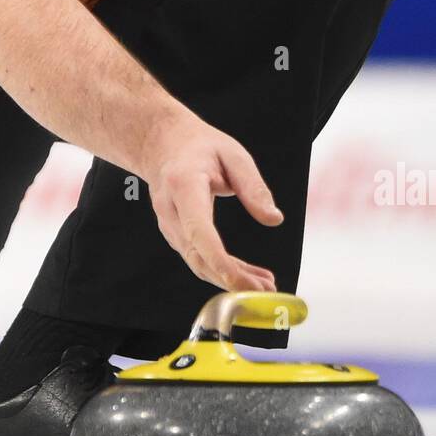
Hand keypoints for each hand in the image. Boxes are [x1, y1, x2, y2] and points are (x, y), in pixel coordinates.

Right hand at [141, 111, 281, 291]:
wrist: (162, 143)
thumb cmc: (199, 146)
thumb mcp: (233, 154)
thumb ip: (253, 187)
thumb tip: (274, 219)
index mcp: (183, 185)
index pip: (198, 230)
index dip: (218, 259)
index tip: (240, 280)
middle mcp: (171, 210)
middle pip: (198, 255)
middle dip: (231, 279)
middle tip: (265, 291)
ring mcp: (169, 225)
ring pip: (198, 262)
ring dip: (230, 279)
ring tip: (265, 285)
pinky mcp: (175, 234)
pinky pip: (198, 257)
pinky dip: (223, 270)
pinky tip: (248, 275)